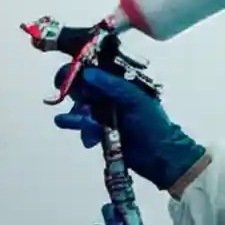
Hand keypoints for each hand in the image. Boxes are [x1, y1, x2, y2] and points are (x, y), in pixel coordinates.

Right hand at [53, 65, 205, 189]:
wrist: (159, 156)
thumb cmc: (152, 123)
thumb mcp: (135, 99)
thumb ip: (112, 84)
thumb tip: (87, 72)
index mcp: (120, 81)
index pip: (95, 68)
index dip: (79, 69)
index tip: (67, 74)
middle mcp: (109, 93)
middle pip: (82, 86)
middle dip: (74, 92)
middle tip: (65, 95)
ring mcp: (102, 112)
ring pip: (79, 107)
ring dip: (77, 115)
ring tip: (81, 123)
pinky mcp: (98, 130)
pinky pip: (82, 126)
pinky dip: (82, 130)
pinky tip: (89, 139)